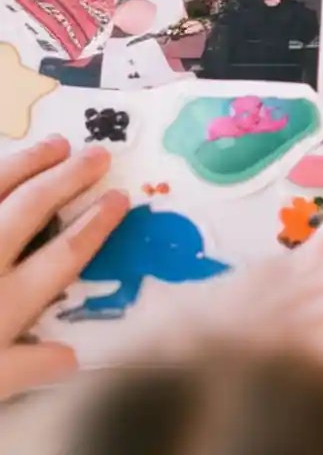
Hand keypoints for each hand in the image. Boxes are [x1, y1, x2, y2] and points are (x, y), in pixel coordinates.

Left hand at [0, 138, 128, 400]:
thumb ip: (22, 370)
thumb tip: (69, 357)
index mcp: (3, 303)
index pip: (63, 254)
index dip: (95, 225)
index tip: (120, 198)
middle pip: (31, 209)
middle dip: (68, 179)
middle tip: (97, 155)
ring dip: (25, 163)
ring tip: (53, 143)